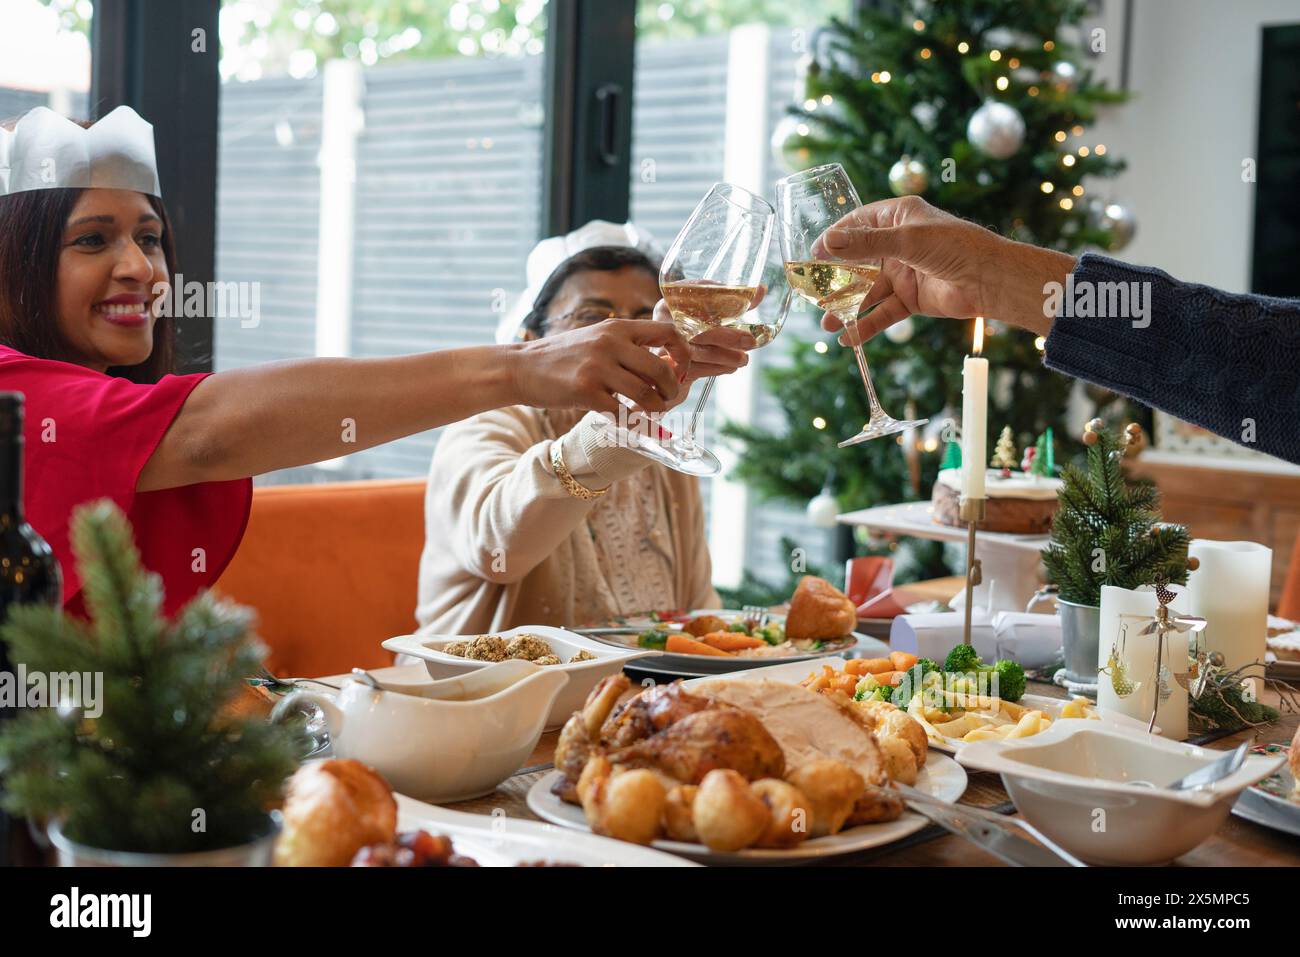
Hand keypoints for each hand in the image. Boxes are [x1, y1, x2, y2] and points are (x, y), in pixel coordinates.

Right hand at [512, 318, 690, 413]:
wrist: (522, 367)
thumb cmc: (563, 356)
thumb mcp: (596, 337)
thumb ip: (627, 345)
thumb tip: (665, 363)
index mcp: (617, 327)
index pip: (668, 332)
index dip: (683, 354)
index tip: (681, 370)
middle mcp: (610, 343)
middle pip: (662, 369)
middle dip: (672, 390)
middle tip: (668, 399)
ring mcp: (598, 367)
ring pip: (646, 394)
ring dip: (655, 409)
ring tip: (651, 413)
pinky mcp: (585, 391)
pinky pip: (622, 413)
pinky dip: (631, 423)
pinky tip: (629, 423)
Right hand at [651, 299, 756, 389]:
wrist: (671, 364)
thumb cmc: (694, 332)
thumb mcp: (709, 313)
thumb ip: (732, 300)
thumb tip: (761, 290)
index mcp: (672, 299)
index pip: (696, 295)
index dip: (723, 299)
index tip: (747, 305)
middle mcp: (663, 321)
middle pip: (696, 328)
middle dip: (728, 336)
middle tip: (750, 340)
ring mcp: (661, 345)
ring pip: (697, 352)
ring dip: (725, 356)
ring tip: (744, 358)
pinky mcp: (668, 368)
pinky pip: (695, 369)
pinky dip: (717, 368)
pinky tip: (731, 366)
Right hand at [811, 195, 1072, 342]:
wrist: (991, 280)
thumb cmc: (955, 246)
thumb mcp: (906, 239)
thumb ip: (865, 244)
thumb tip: (826, 244)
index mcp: (898, 217)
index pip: (857, 224)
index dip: (834, 239)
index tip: (813, 254)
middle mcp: (898, 244)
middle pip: (857, 261)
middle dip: (835, 280)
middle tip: (813, 294)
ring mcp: (903, 273)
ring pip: (867, 291)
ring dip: (846, 308)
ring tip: (826, 323)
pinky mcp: (911, 299)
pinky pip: (882, 313)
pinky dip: (866, 326)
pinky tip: (848, 338)